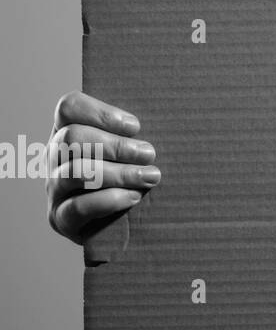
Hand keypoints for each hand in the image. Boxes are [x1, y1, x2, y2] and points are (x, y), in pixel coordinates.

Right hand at [46, 91, 160, 244]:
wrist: (127, 221)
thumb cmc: (137, 171)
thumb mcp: (134, 147)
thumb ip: (137, 131)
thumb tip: (167, 116)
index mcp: (68, 130)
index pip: (68, 107)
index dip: (100, 112)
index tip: (135, 126)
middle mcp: (55, 157)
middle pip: (71, 137)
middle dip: (116, 145)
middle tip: (149, 154)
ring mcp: (54, 188)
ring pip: (74, 172)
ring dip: (118, 173)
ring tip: (151, 176)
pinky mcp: (60, 218)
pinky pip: (77, 207)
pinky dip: (109, 200)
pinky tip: (134, 197)